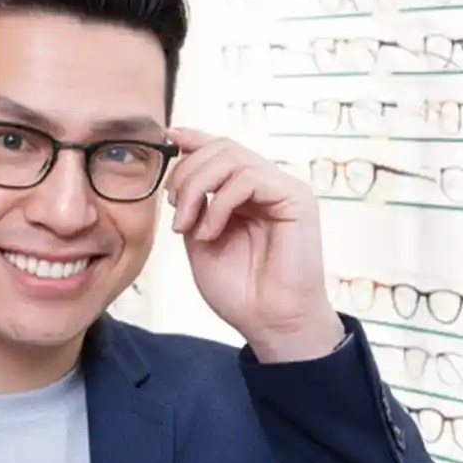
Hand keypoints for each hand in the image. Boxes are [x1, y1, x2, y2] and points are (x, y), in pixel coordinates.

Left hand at [165, 129, 343, 362]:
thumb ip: (193, 203)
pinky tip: (210, 233)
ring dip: (197, 188)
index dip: (192, 139)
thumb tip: (178, 164)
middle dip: (186, 174)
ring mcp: (283, 189)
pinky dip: (219, 204)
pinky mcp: (297, 200)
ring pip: (232, 157)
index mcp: (246, 192)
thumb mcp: (200, 238)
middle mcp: (267, 185)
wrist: (269, 323)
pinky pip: (249, 179)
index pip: (220, 148)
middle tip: (175, 212)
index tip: (166, 139)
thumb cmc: (239, 290)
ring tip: (187, 226)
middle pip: (221, 147)